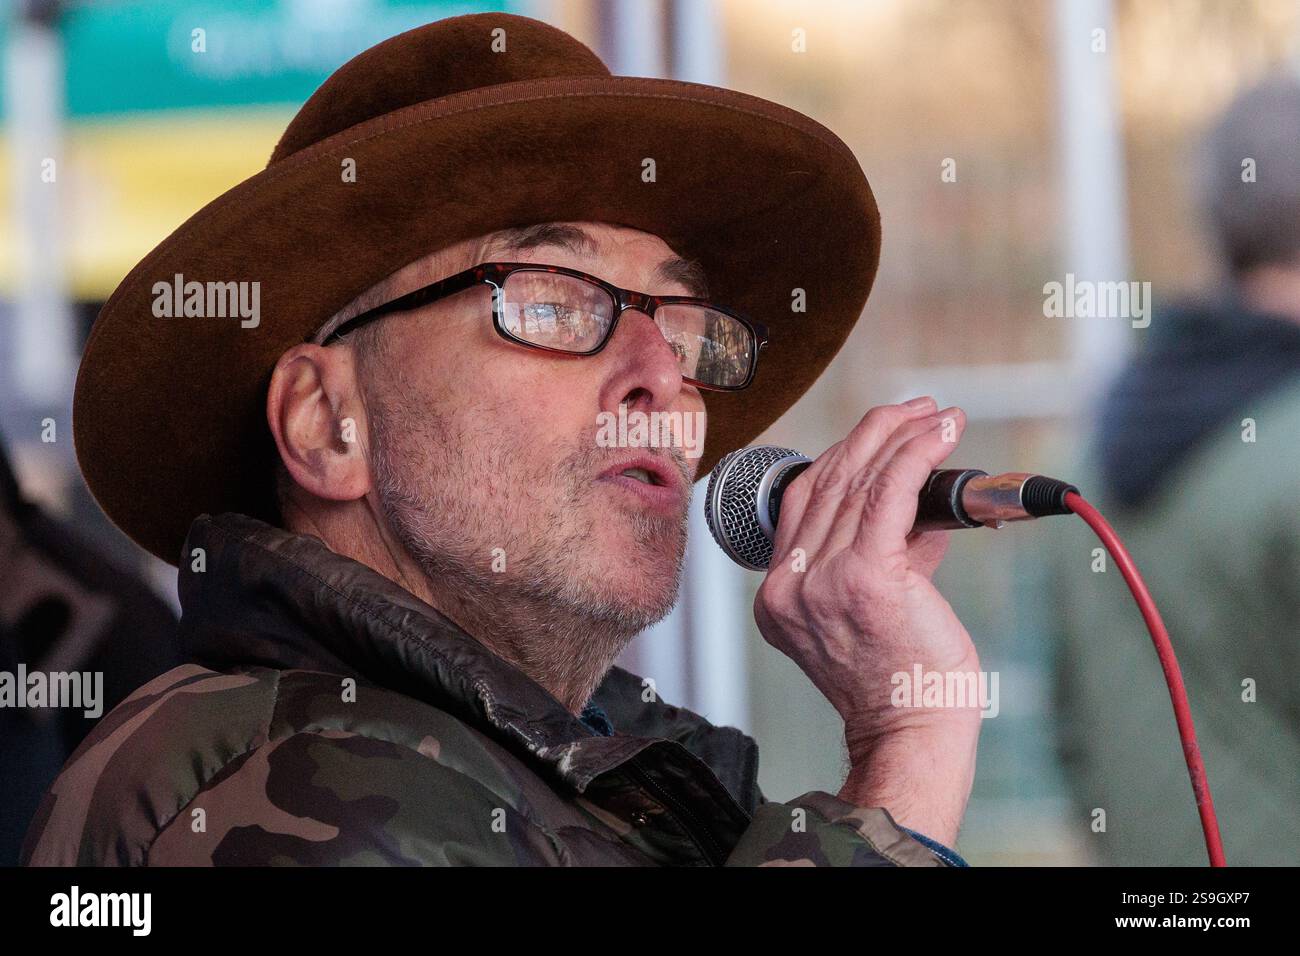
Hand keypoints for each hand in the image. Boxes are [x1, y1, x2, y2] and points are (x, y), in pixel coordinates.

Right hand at [752, 397, 981, 841]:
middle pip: (826, 482)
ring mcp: (819, 581)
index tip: (881, 433)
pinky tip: (939, 431)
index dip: (843, 456)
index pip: (804, 502)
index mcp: (780, 597)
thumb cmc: (904, 682)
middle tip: (913, 409)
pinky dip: (915, 454)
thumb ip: (888, 550)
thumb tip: (920, 494)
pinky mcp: (863, 577)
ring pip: (857, 482)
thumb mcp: (876, 607)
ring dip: (900, 436)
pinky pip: (887, 494)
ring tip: (934, 414)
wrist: (913, 735)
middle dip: (873, 434)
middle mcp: (788, 586)